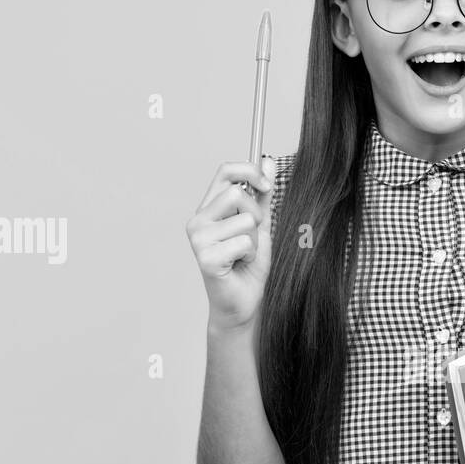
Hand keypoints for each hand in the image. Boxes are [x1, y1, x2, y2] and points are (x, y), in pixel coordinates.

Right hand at [186, 157, 276, 330]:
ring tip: (244, 254)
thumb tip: (267, 160)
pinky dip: (250, 255)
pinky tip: (239, 264)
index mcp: (208, 208)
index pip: (225, 172)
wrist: (244, 302)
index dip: (249, 171)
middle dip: (256, 215)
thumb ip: (262, 196)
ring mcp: (198, 239)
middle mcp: (198, 220)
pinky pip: (243, 242)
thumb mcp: (260, 225)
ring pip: (244, 220)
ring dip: (254, 240)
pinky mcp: (206, 258)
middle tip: (251, 236)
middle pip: (237, 194)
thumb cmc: (248, 266)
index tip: (266, 185)